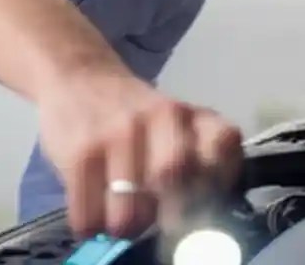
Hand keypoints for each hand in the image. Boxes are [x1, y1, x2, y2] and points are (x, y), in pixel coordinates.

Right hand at [36, 67, 243, 238]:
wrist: (79, 75)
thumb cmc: (134, 115)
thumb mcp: (178, 125)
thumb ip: (200, 160)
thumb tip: (205, 220)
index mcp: (195, 116)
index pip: (225, 144)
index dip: (218, 182)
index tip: (204, 203)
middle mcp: (163, 116)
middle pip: (176, 177)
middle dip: (170, 217)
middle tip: (158, 221)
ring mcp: (120, 132)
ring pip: (132, 213)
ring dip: (127, 228)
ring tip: (122, 219)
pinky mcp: (81, 151)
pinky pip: (89, 215)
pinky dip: (91, 226)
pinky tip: (93, 216)